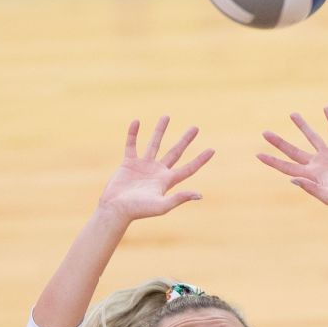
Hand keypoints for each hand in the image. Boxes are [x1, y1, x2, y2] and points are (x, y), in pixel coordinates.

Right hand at [99, 116, 214, 221]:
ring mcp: (143, 166)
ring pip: (154, 144)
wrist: (115, 209)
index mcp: (167, 181)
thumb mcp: (161, 205)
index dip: (200, 160)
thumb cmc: (138, 210)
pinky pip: (131, 145)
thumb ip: (179, 198)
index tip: (212, 150)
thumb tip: (199, 195)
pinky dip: (133, 133)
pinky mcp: (128, 163)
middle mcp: (157, 171)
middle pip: (175, 152)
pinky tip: (136, 122)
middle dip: (185, 140)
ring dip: (160, 130)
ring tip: (167, 116)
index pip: (188, 168)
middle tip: (195, 128)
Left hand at [257, 107, 327, 208]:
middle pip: (293, 151)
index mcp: (311, 175)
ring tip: (292, 114)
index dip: (272, 161)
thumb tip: (292, 179)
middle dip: (279, 142)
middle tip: (264, 132)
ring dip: (302, 126)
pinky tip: (326, 108)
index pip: (286, 167)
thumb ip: (311, 188)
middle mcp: (317, 164)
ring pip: (312, 137)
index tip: (258, 154)